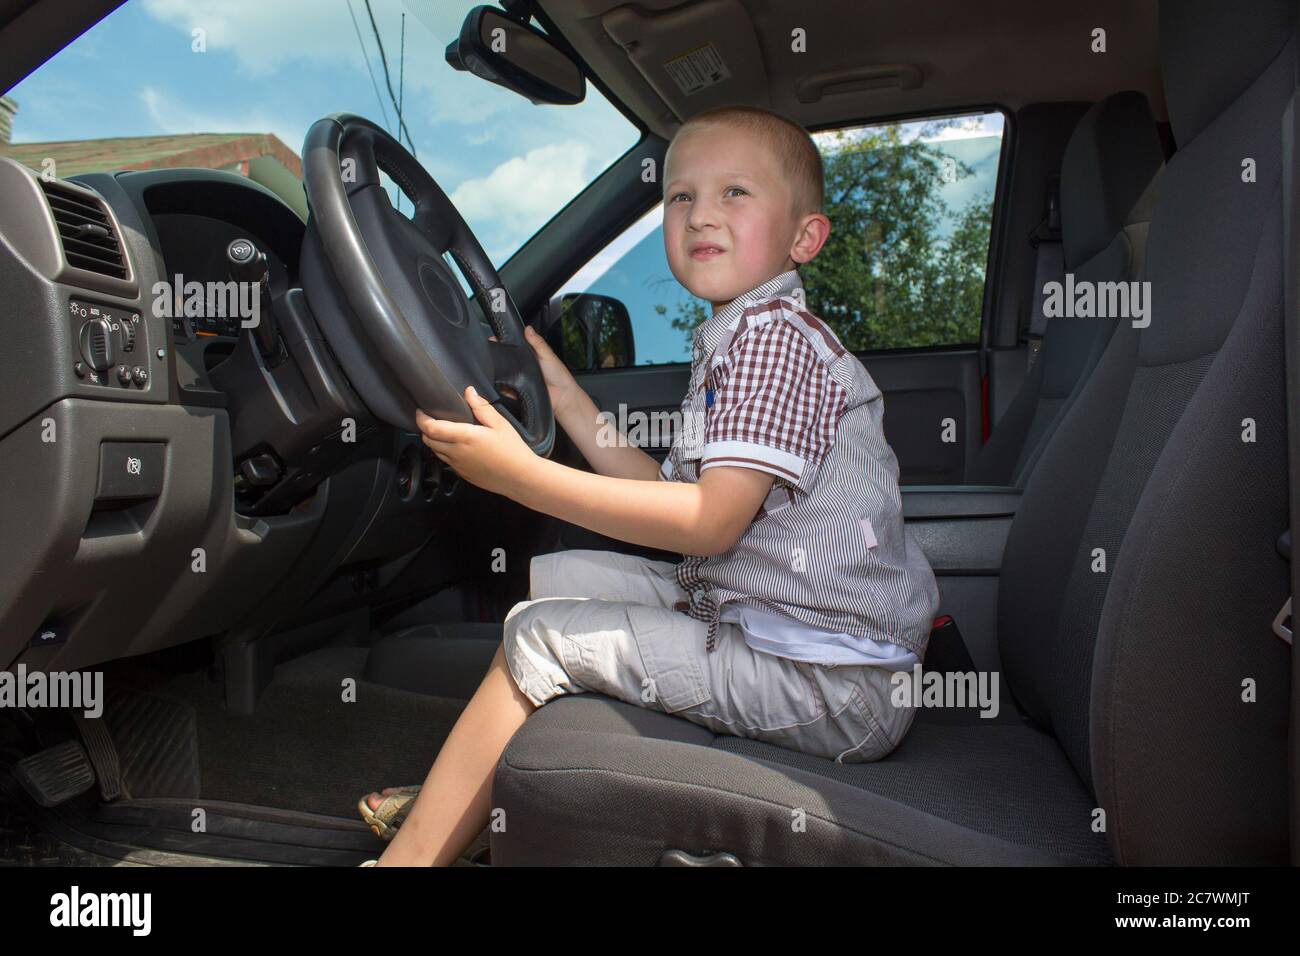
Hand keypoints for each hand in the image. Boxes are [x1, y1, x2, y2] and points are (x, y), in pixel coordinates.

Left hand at [416, 385, 534, 496]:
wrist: (521, 478)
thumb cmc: (513, 451)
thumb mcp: (500, 424)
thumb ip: (481, 407)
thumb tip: (469, 392)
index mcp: (465, 437)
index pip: (431, 428)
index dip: (421, 419)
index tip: (421, 411)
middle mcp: (457, 453)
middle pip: (428, 440)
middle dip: (426, 429)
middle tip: (433, 419)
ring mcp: (458, 466)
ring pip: (435, 452)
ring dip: (435, 441)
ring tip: (445, 432)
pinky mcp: (463, 475)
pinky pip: (447, 462)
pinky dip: (445, 452)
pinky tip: (458, 447)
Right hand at [489, 326, 581, 419]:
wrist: (562, 397)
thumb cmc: (559, 375)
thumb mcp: (548, 355)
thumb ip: (537, 342)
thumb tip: (528, 328)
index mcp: (530, 356)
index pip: (514, 347)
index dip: (505, 343)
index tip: (494, 339)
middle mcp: (523, 367)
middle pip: (506, 361)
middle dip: (499, 358)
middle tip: (492, 353)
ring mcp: (519, 380)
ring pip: (504, 375)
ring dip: (499, 373)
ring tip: (494, 368)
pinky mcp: (518, 391)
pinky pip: (506, 390)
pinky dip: (501, 387)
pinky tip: (499, 383)